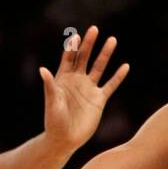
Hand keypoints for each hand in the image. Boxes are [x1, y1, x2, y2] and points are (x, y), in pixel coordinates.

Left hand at [42, 26, 127, 150]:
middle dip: (89, 44)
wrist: (65, 139)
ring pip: (99, 67)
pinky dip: (118, 76)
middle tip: (95, 29)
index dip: (72, 47)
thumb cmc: (54, 121)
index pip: (69, 58)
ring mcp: (89, 89)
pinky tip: (125, 66)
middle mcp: (77, 80)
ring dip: (105, 54)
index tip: (77, 36)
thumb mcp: (51, 102)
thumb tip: (42, 69)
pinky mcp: (99, 100)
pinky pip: (110, 85)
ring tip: (112, 40)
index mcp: (63, 79)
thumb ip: (49, 86)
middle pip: (84, 57)